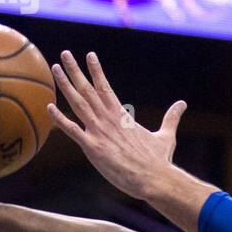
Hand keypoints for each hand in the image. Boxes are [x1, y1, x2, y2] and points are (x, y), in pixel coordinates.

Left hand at [47, 50, 186, 200]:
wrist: (154, 178)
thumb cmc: (159, 160)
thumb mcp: (166, 135)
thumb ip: (171, 117)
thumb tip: (183, 104)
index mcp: (122, 116)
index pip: (105, 87)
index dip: (96, 71)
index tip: (89, 55)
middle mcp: (108, 119)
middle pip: (88, 89)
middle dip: (75, 70)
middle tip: (65, 53)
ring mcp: (99, 132)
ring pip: (78, 103)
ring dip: (65, 84)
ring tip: (56, 68)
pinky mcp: (93, 147)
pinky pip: (72, 130)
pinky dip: (60, 118)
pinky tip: (49, 107)